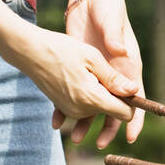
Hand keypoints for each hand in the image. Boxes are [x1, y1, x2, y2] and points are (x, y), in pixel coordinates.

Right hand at [4, 21, 137, 146]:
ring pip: (98, 109)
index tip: (126, 85)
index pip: (126, 115)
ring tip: (88, 71)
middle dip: (114, 96)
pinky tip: (79, 77)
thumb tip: (134, 92)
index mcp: (93, 99)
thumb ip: (114, 78)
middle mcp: (82, 111)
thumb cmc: (63, 50)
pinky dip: (86, 95)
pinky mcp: (64, 108)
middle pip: (112, 111)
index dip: (131, 102)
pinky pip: (83, 107)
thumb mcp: (93, 59)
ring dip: (100, 94)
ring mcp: (71, 111)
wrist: (30, 52)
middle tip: (102, 71)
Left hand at [62, 0, 145, 145]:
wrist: (88, 0)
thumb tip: (122, 56)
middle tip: (100, 143)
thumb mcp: (112, 24)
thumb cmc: (108, 9)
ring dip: (85, 122)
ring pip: (93, 105)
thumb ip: (115, 38)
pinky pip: (74, 95)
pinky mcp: (80, 71)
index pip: (136, 97)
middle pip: (114, 107)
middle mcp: (114, 74)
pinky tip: (57, 121)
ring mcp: (96, 74)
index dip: (135, 117)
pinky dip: (66, 109)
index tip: (131, 136)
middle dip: (108, 127)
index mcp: (128, 66)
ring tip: (75, 137)